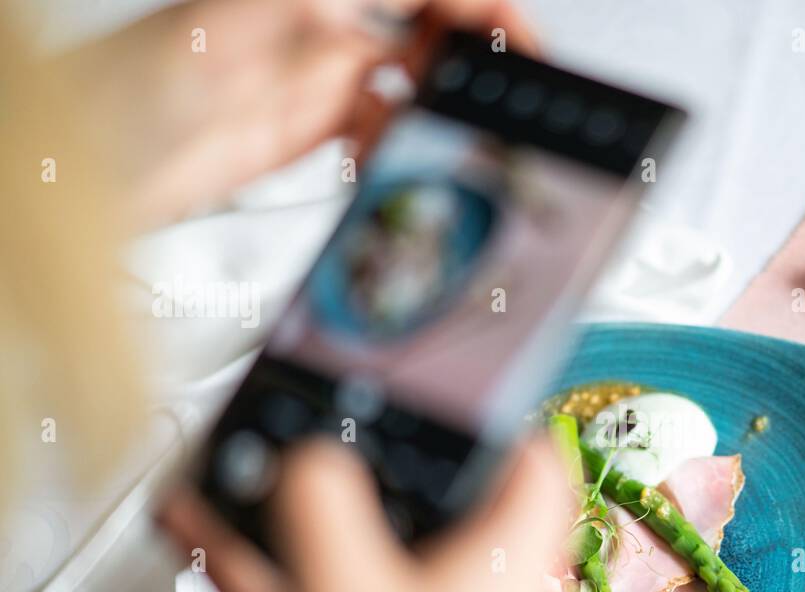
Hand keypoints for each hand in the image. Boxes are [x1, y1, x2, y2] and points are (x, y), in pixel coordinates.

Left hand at [64, 0, 536, 225]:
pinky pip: (378, 134)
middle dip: (475, 63)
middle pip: (427, 33)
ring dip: (440, 115)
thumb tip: (421, 3)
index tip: (520, 42)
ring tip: (464, 143)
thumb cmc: (130, 87)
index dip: (482, 9)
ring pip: (410, 88)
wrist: (88, 168)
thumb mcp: (241, 23)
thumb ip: (323, 11)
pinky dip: (398, 150)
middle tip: (512, 103)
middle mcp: (318, 26)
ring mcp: (314, 79)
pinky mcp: (307, 131)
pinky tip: (399, 166)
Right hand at [160, 438, 567, 591]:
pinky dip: (295, 581)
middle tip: (336, 435)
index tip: (461, 391)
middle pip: (448, 506)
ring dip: (312, 525)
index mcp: (515, 564)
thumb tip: (311, 457)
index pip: (539, 463)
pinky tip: (224, 554)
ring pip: (383, 559)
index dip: (505, 416)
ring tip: (242, 486)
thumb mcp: (345, 586)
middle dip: (375, 468)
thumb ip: (320, 500)